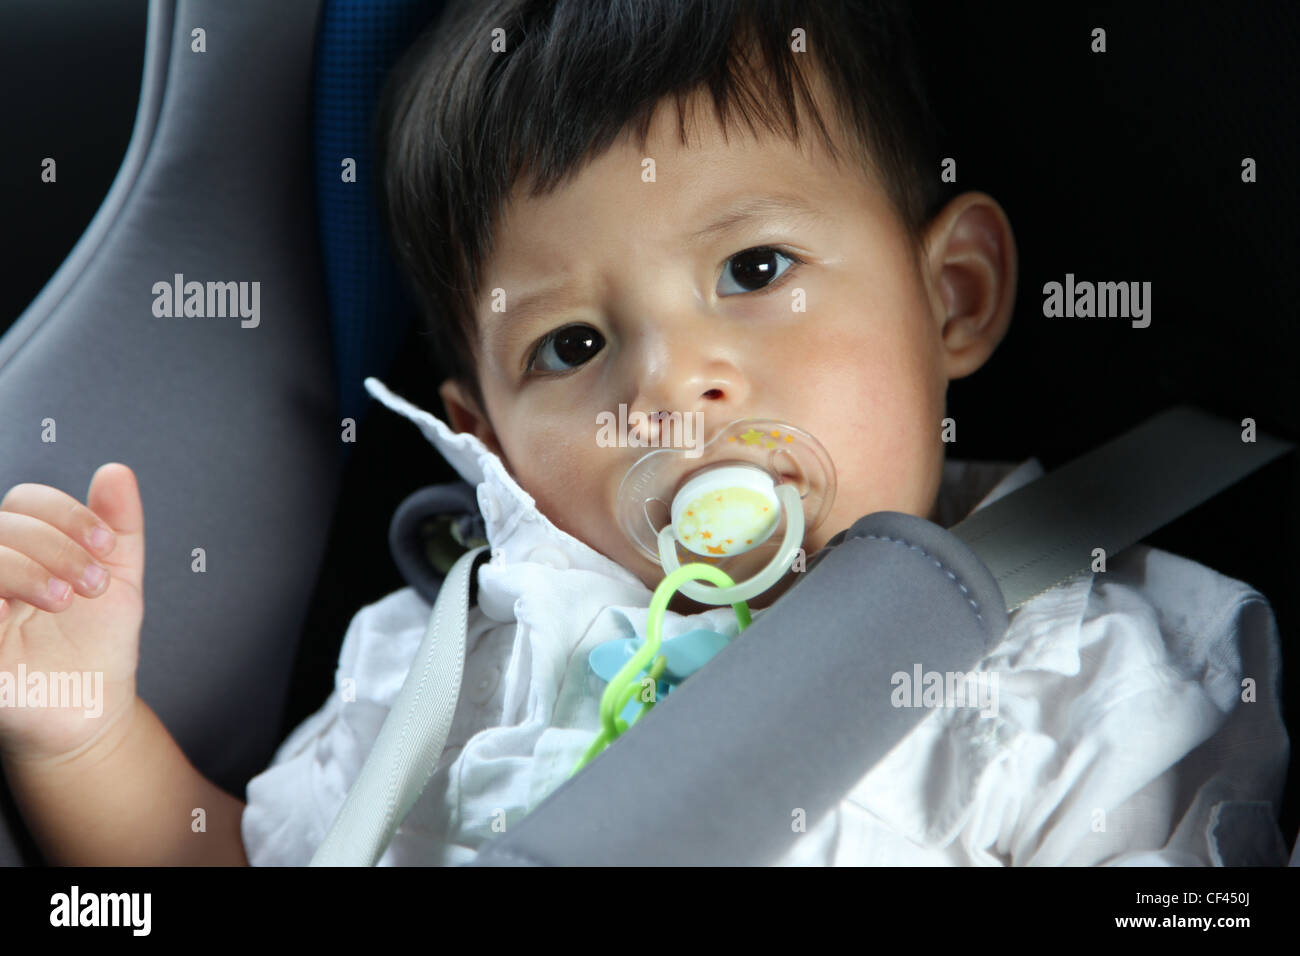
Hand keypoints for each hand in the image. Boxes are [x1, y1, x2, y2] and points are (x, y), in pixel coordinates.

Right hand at [0, 463, 145, 764]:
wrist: (90, 707)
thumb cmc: (97, 640)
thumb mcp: (119, 576)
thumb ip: (119, 524)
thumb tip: (116, 471)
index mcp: (24, 548)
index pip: (25, 501)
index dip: (67, 513)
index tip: (106, 545)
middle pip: (4, 525)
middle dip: (56, 545)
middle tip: (93, 584)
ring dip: (25, 569)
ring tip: (66, 600)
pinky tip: (9, 612)